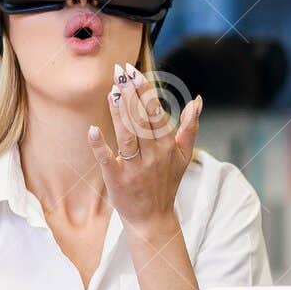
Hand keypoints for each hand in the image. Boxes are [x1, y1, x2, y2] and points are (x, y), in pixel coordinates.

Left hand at [87, 63, 201, 233]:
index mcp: (168, 146)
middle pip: (142, 121)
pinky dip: (100, 146)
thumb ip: (190, 127)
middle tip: (120, 71)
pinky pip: (107, 160)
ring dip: (119, 113)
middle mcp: (153, 156)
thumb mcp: (183, 156)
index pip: (156, 113)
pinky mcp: (117, 179)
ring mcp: (135, 168)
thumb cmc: (166, 183)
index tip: (134, 71)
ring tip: (111, 91)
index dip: (145, 92)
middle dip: (131, 95)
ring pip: (127, 136)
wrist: (153, 218)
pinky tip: (92, 130)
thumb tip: (198, 100)